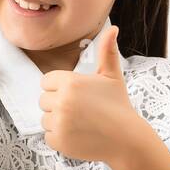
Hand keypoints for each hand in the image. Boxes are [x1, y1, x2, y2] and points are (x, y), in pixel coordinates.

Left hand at [39, 24, 144, 163]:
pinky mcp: (59, 141)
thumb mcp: (112, 76)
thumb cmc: (118, 105)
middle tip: (80, 111)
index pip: (46, 82)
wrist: (126, 138)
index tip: (76, 96)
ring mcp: (59, 122)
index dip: (59, 88)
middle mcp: (62, 101)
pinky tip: (78, 135)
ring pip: (45, 119)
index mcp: (70, 82)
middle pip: (43, 101)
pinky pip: (48, 137)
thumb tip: (113, 29)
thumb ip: (107, 51)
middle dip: (57, 105)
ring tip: (80, 123)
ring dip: (58, 122)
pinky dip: (60, 138)